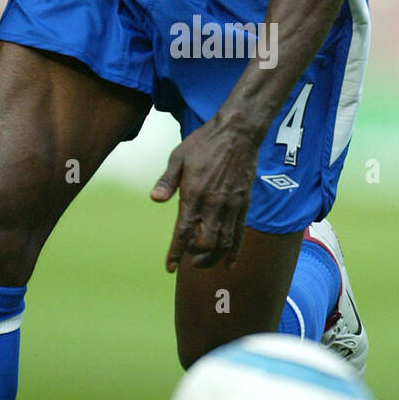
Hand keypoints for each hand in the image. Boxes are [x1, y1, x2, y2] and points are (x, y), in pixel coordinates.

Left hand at [150, 115, 258, 271]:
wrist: (238, 133)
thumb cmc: (204, 143)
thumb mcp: (178, 157)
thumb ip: (167, 181)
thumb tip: (155, 199)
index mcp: (194, 194)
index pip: (183, 232)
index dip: (175, 253)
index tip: (169, 267)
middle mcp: (214, 204)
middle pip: (205, 244)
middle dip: (194, 256)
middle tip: (187, 258)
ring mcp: (231, 206)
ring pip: (224, 244)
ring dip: (212, 258)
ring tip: (202, 263)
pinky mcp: (243, 204)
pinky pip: (240, 234)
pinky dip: (234, 252)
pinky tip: (228, 264)